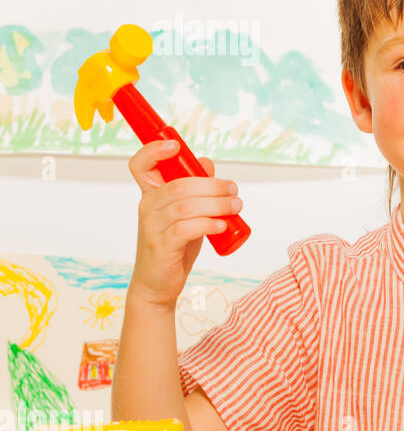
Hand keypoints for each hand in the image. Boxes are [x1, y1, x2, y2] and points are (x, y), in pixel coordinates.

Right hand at [127, 140, 242, 308]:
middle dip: (212, 185)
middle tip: (234, 191)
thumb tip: (206, 163)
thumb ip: (196, 190)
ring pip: (185, 205)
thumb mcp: (188, 213)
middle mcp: (148, 207)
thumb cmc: (176, 244)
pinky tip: (222, 226)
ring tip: (236, 207)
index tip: (175, 146)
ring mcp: (152, 227)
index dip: (154, 151)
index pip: (141, 165)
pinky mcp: (162, 246)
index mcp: (152, 194)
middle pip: (179, 185)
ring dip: (217, 204)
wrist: (159, 283)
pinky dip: (208, 224)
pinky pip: (186, 228)